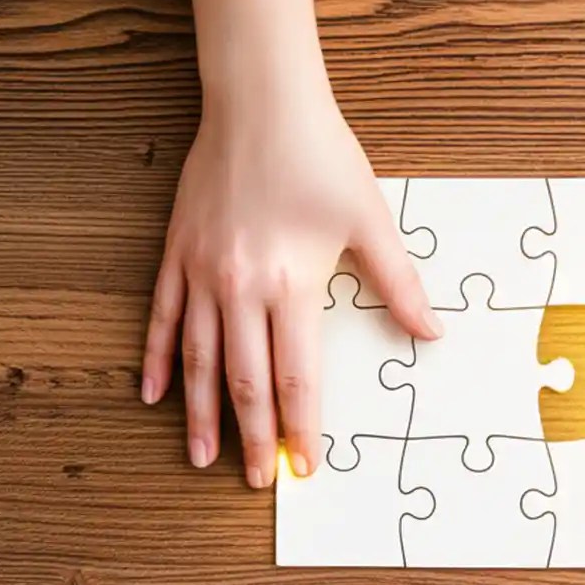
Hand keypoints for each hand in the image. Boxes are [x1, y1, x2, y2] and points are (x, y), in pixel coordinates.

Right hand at [141, 0, 440, 488]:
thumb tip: (432, 332)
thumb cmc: (320, 158)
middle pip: (244, 380)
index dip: (302, 426)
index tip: (305, 464)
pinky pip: (162, 317)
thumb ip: (399, 284)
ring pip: (198, 359)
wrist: (262, 103)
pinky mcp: (177, 253)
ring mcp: (201, 272)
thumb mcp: (370, 220)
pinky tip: (152, 394)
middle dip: (253, 436)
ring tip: (200, 457)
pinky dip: (158, 359)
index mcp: (291, 283)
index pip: (295, 376)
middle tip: (258, 480)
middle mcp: (239, 286)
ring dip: (200, 413)